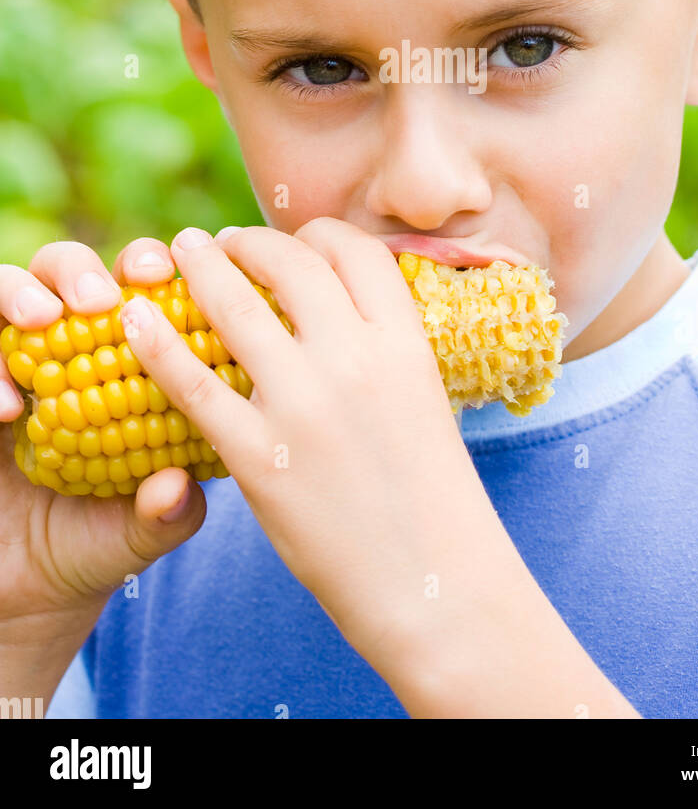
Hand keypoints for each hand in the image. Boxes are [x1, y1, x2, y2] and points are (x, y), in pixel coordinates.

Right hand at [0, 238, 208, 637]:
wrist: (26, 589)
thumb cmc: (97, 541)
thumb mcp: (141, 532)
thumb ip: (168, 511)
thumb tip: (177, 486)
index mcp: (120, 354)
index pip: (130, 284)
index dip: (142, 264)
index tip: (157, 274)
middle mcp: (59, 347)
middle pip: (61, 270)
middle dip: (75, 269)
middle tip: (96, 300)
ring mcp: (6, 365)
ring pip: (2, 290)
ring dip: (18, 293)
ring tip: (40, 321)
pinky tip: (4, 408)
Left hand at [122, 219, 517, 680]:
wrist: (437, 585)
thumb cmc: (435, 499)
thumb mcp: (425, 400)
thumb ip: (385, 351)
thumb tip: (343, 312)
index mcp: (405, 341)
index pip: (353, 250)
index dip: (314, 235)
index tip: (289, 240)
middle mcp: (356, 359)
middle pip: (289, 261)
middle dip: (246, 240)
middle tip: (218, 241)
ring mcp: (305, 405)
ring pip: (235, 305)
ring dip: (200, 267)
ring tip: (178, 252)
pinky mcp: (260, 458)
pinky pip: (194, 385)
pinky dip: (158, 344)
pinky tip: (137, 323)